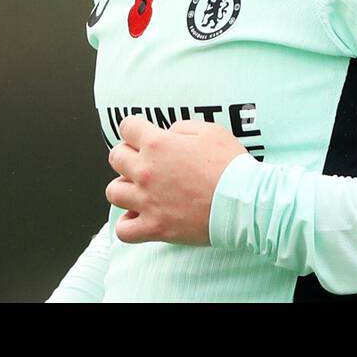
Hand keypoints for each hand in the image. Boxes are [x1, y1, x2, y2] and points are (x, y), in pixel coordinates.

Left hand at [105, 115, 248, 245]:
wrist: (244, 202)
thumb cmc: (230, 165)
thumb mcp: (210, 131)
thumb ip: (181, 128)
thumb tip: (167, 134)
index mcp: (158, 144)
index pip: (127, 127)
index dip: (135, 128)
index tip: (142, 134)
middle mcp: (146, 171)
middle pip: (116, 157)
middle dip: (128, 155)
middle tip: (145, 161)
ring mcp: (147, 201)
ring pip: (113, 192)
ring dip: (125, 188)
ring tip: (141, 189)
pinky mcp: (155, 227)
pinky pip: (123, 229)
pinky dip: (128, 222)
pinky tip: (140, 215)